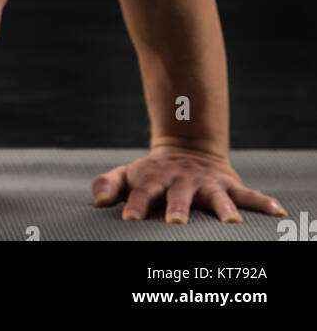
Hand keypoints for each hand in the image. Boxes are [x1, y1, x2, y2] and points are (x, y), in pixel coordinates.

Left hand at [91, 148, 287, 223]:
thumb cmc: (152, 173)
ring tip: (230, 224)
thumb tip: (96, 203)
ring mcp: (206, 183)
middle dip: (178, 208)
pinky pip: (248, 194)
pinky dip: (263, 202)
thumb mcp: (128, 175)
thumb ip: (109, 185)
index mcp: (155, 181)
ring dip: (222, 209)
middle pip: (179, 196)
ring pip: (216, 196)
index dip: (135, 205)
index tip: (128, 218)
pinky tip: (277, 211)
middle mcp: (182, 182)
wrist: (186, 148)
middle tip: (176, 222)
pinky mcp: (227, 184)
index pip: (143, 194)